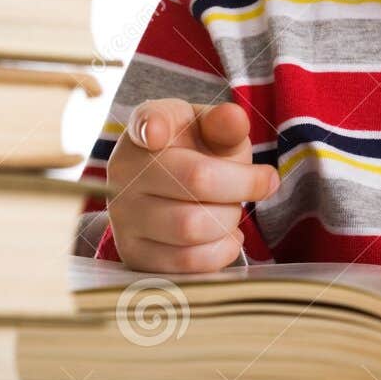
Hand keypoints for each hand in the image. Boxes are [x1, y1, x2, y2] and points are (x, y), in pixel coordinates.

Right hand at [105, 99, 279, 273]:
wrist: (172, 190)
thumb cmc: (197, 153)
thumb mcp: (212, 131)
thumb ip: (226, 124)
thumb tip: (234, 117)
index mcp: (146, 128)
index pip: (147, 122)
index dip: (152, 127)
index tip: (158, 134)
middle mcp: (124, 171)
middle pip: (198, 180)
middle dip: (242, 187)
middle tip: (257, 184)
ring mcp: (123, 215)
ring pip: (191, 228)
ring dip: (229, 221)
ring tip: (230, 211)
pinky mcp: (133, 253)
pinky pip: (185, 263)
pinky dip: (220, 252)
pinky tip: (224, 236)